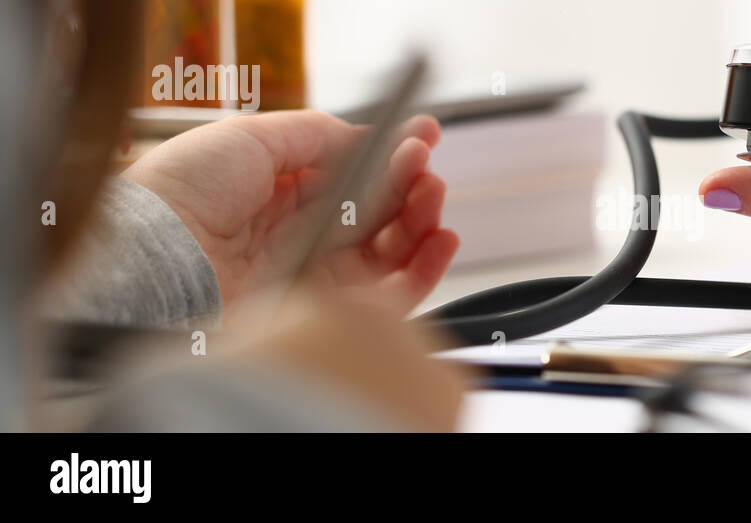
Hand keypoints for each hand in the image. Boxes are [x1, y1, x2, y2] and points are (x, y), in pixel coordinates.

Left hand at [124, 110, 457, 315]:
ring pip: (389, 254)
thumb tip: (367, 136)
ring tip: (433, 194)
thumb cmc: (179, 198)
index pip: (348, 174)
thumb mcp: (248, 136)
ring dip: (422, 221)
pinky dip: (424, 271)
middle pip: (376, 214)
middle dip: (410, 185)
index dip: (389, 155)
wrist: (151, 263)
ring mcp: (311, 279)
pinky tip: (440, 240)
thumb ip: (314, 134)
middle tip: (426, 165)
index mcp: (274, 195)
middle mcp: (296, 237)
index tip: (423, 135)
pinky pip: (389, 300)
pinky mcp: (324, 316)